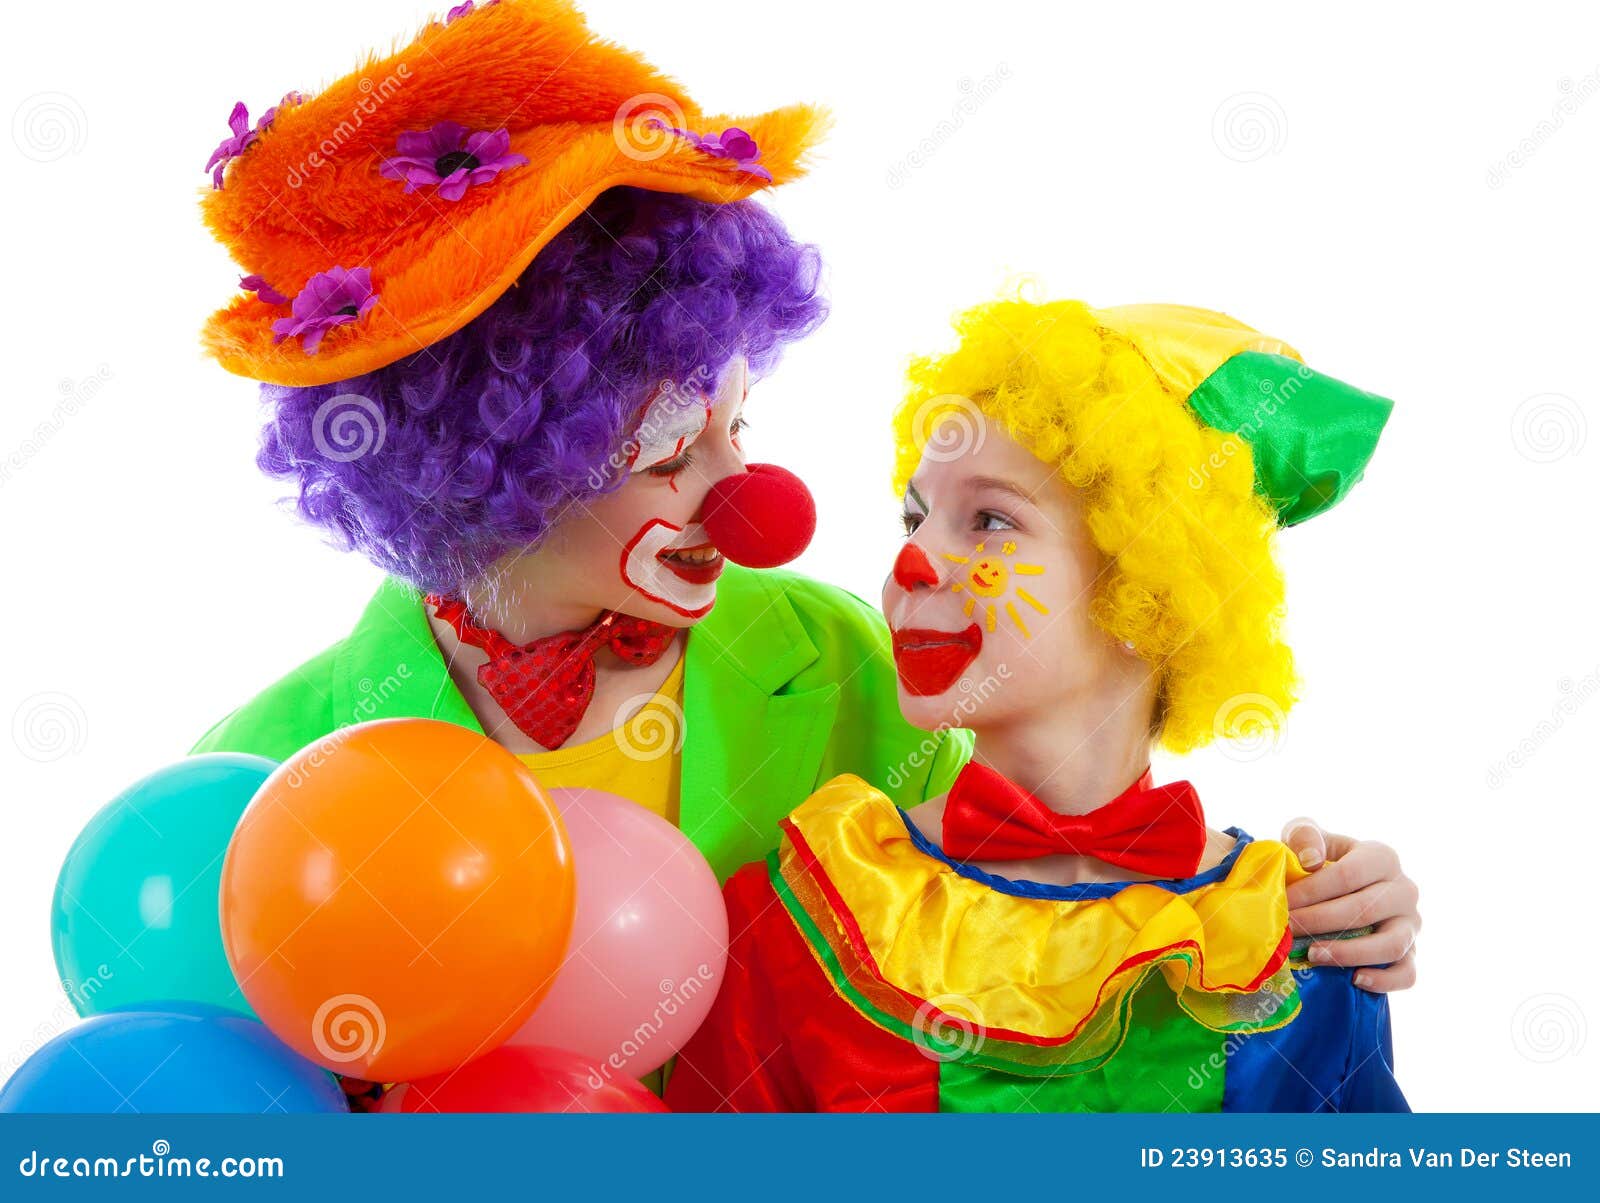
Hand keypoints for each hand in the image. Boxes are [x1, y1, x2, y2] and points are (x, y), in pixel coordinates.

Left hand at [1280, 817, 1419, 993]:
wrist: (1335, 888)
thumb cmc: (1317, 859)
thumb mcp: (1306, 836)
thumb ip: (1304, 835)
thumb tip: (1310, 860)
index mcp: (1381, 857)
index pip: (1348, 875)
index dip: (1312, 891)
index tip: (1283, 903)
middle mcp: (1404, 890)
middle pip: (1364, 910)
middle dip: (1319, 922)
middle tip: (1287, 931)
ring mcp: (1411, 923)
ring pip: (1390, 944)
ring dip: (1348, 953)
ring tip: (1312, 955)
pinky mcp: (1411, 952)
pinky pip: (1407, 972)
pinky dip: (1384, 980)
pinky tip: (1355, 980)